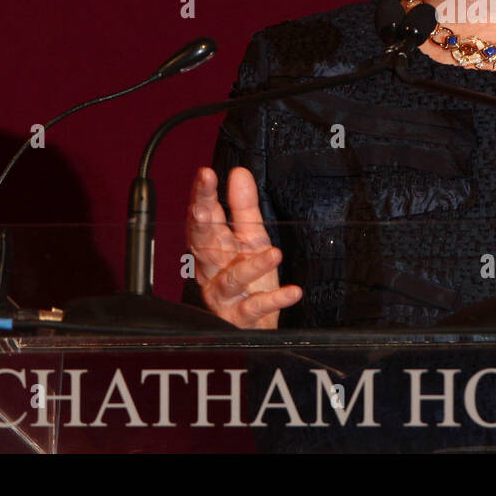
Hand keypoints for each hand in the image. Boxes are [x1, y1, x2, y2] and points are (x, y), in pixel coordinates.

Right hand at [186, 166, 301, 328]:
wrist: (255, 323)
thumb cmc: (250, 278)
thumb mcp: (251, 237)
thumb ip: (244, 207)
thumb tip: (238, 172)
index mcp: (213, 246)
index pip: (203, 217)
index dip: (202, 196)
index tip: (206, 175)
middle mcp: (213, 270)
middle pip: (205, 245)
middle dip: (203, 224)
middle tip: (205, 206)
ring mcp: (225, 295)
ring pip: (232, 279)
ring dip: (252, 266)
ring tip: (274, 253)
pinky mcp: (241, 316)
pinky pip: (256, 307)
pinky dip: (275, 300)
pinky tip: (292, 292)